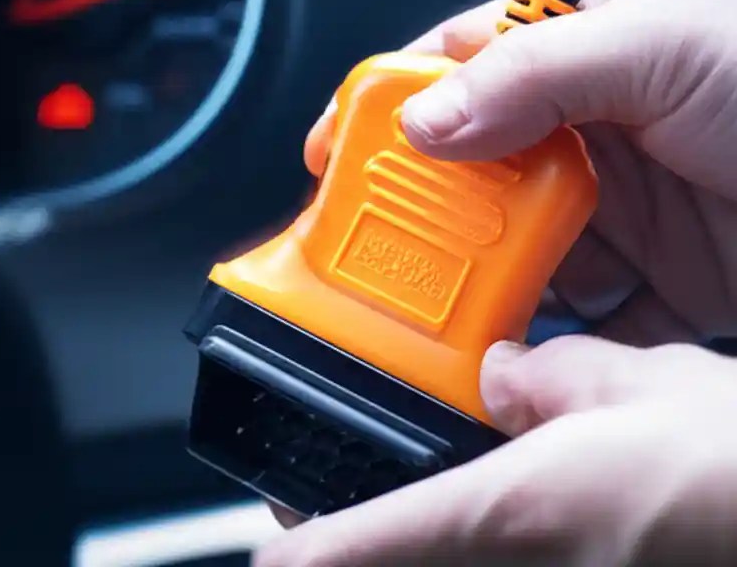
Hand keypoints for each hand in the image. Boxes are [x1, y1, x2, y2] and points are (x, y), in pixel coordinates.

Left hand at [255, 335, 736, 565]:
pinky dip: (514, 541)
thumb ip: (557, 377)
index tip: (273, 552)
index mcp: (508, 513)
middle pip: (396, 562)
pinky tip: (550, 514)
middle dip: (369, 538)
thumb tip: (512, 375)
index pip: (344, 553)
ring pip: (461, 560)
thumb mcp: (650, 387)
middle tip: (350, 509)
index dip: (295, 555)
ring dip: (442, 533)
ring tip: (451, 487)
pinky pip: (533, 559)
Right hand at [305, 0, 736, 345]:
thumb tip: (430, 118)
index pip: (454, 67)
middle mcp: (596, 124)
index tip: (334, 158)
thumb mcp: (671, 46)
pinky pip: (573, 318)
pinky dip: (541, 345)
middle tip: (381, 253)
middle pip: (468, 173)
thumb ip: (539, 71)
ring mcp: (625, 207)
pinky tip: (517, 355)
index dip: (386, 109)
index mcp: (587, 42)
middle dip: (421, 216)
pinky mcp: (660, 283)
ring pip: (509, 252)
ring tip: (441, 313)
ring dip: (474, 286)